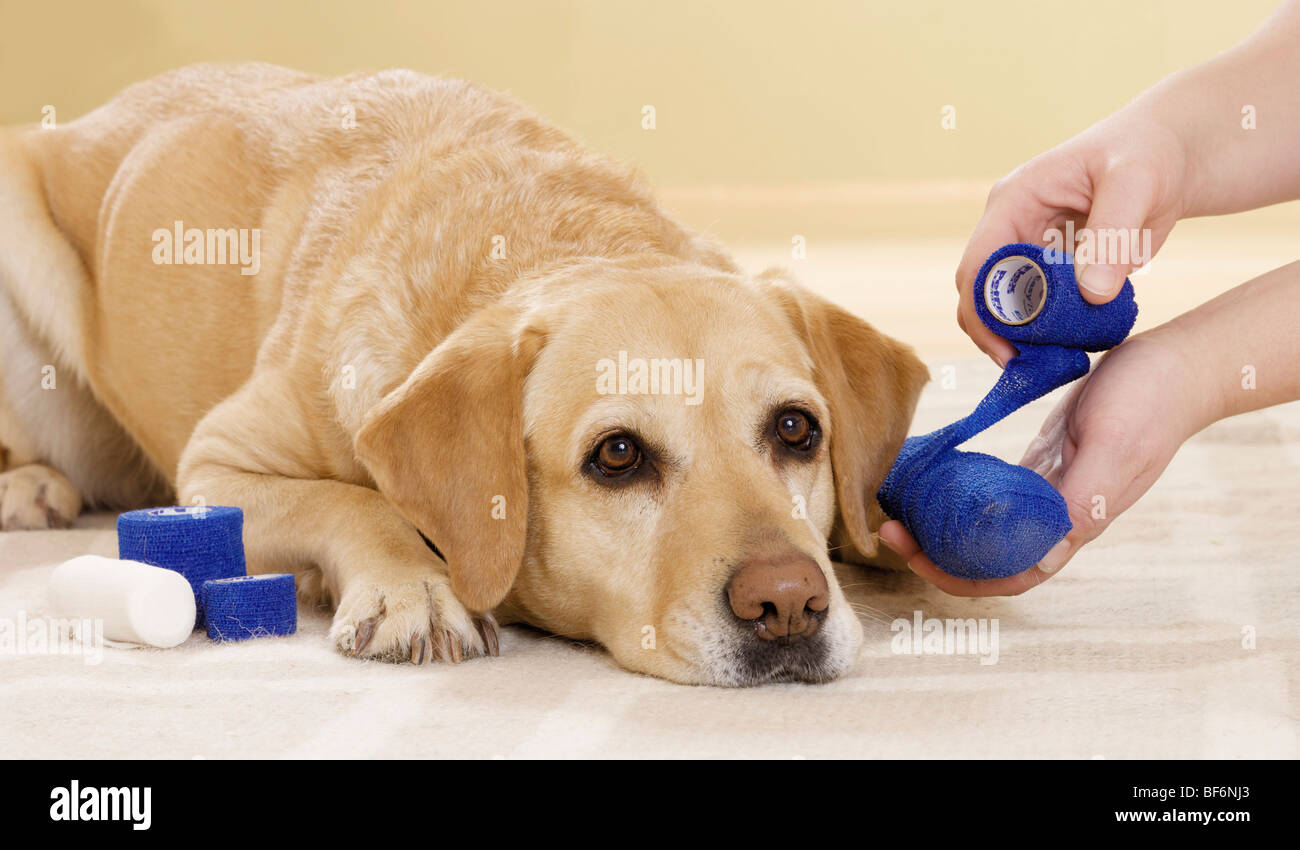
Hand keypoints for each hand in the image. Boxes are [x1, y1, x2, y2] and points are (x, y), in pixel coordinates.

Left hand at [880, 329, 1214, 595]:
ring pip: (991, 525)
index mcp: (1076, 522)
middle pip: (991, 556)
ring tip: (903, 506)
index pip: (1012, 573)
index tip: (914, 556)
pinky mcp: (1049, 462)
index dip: (961, 578)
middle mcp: (1061, 514)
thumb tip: (1047, 548)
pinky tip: (936, 476)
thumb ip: (1085, 500)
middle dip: (938, 552)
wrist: (1178, 364)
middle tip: (890, 527)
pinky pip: (1001, 491)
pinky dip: (965, 492)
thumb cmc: (1151, 401)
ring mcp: (1054, 489)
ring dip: (945, 525)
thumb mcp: (1114, 446)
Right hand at [956, 112, 1187, 365]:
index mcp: (1013, 202)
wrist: (1171, 157)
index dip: (984, 312)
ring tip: (1056, 363)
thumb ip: (1111, 237)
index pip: (978, 265)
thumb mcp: (1135, 185)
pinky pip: (1040, 310)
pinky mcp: (1053, 271)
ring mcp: (1030, 251)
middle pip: (983, 294)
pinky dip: (1052, 333)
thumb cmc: (1148, 153)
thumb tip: (1092, 293)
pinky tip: (1075, 348)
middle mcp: (1012, 229)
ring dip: (1025, 338)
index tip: (1009, 350)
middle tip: (1033, 368)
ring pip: (1008, 308)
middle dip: (999, 334)